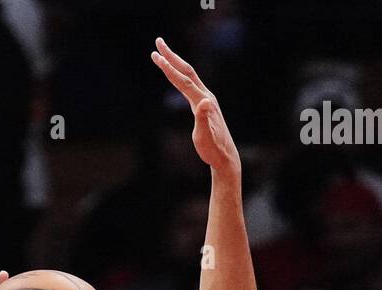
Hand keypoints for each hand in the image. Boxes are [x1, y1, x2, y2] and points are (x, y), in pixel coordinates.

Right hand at [151, 37, 239, 176]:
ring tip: (163, 54)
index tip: (157, 57)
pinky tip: (176, 75)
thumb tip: (204, 102)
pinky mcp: (205, 105)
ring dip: (175, 63)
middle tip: (158, 42)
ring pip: (188, 76)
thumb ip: (203, 119)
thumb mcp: (205, 136)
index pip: (183, 81)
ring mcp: (206, 99)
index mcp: (203, 101)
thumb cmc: (212, 149)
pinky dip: (180, 76)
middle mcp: (206, 96)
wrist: (224, 156)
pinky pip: (190, 85)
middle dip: (171, 56)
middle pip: (186, 71)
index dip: (169, 69)